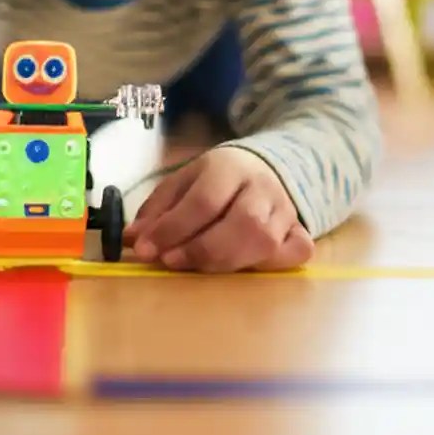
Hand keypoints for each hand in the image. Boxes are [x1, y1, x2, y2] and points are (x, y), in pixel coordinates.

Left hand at [124, 146, 313, 272]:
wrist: (265, 169)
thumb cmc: (215, 181)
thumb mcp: (182, 183)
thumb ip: (158, 210)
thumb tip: (133, 239)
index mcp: (229, 167)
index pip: (204, 201)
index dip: (173, 229)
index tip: (146, 250)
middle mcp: (263, 187)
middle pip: (242, 224)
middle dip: (201, 250)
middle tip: (171, 262)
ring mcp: (287, 211)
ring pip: (266, 243)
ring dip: (227, 263)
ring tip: (197, 267)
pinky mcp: (300, 231)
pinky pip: (294, 253)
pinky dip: (269, 265)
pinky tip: (242, 267)